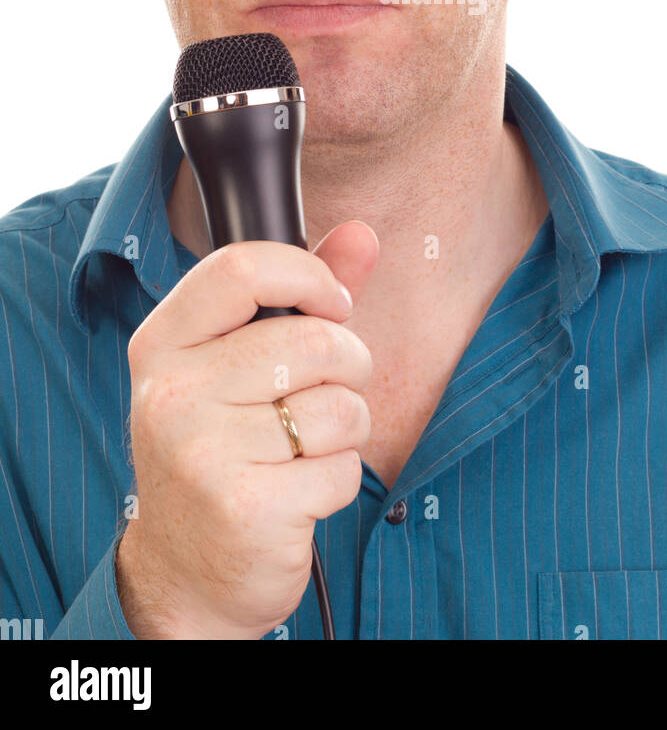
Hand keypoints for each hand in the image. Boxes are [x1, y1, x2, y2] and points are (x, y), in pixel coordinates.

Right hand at [115, 220, 376, 638]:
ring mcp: (203, 453)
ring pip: (340, 405)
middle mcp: (172, 393)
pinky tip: (298, 493)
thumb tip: (363, 235)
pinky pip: (343, 467)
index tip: (335, 302)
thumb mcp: (240, 365)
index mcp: (162, 344)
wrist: (184, 573)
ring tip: (305, 448)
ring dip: (347, 429)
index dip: (308, 274)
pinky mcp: (246, 507)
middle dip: (348, 366)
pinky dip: (338, 479)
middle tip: (322, 395)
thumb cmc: (221, 451)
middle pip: (315, 340)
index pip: (241, 268)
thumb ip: (301, 296)